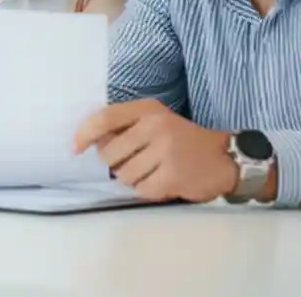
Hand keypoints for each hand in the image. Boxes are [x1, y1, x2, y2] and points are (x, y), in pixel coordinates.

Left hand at [73, 98, 236, 202]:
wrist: (225, 158)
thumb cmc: (183, 141)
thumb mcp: (157, 121)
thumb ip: (126, 127)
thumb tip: (90, 143)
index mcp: (148, 109)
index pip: (104, 118)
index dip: (84, 134)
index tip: (75, 148)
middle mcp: (156, 125)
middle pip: (109, 155)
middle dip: (116, 164)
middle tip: (138, 162)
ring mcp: (165, 151)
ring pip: (123, 176)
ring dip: (134, 179)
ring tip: (154, 171)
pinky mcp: (172, 175)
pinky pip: (141, 191)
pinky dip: (148, 191)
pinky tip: (163, 182)